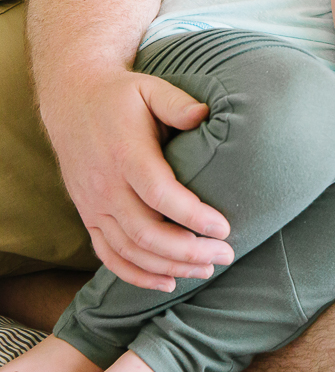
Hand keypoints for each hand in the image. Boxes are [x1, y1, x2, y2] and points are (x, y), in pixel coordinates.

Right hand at [46, 71, 233, 291]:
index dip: (192, 216)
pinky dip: (135, 274)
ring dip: (168, 266)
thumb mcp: (150, 89)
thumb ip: (178, 103)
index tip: (225, 228)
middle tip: (226, 255)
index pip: (160, 194)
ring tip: (206, 271)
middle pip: (146, 232)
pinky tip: (166, 282)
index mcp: (125, 155)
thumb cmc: (121, 96)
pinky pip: (108, 255)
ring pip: (129, 250)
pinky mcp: (88, 215)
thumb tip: (204, 114)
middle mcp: (106, 185)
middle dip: (189, 250)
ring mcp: (94, 205)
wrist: (72, 102)